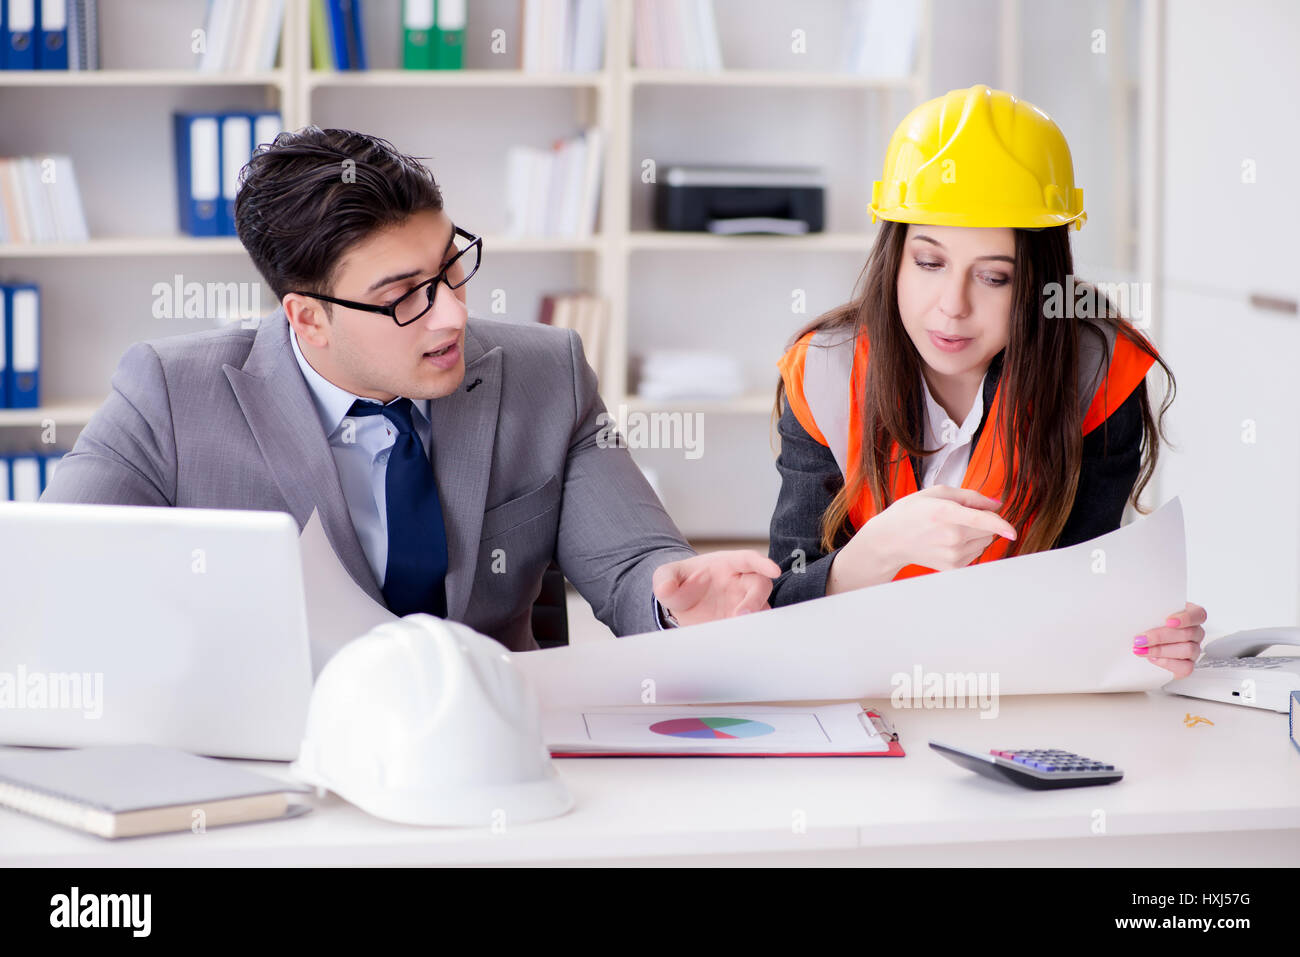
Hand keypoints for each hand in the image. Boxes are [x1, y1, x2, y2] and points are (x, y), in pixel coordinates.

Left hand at [653, 550, 780, 626]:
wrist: (681, 604)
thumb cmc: (680, 582)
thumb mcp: (667, 576)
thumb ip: (664, 579)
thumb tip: (665, 588)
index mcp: (728, 564)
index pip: (749, 559)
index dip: (763, 563)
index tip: (773, 570)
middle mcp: (741, 583)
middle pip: (760, 586)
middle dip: (756, 600)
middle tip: (742, 616)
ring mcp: (743, 604)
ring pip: (762, 610)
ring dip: (756, 621)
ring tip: (741, 633)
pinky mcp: (742, 624)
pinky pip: (752, 629)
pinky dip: (750, 636)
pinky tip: (740, 645)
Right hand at [827, 486, 1017, 593]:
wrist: (890, 540)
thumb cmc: (911, 513)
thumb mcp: (936, 493)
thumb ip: (970, 496)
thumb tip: (997, 504)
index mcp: (946, 513)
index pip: (981, 520)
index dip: (1001, 525)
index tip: (1013, 532)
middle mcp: (951, 536)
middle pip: (988, 530)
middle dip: (983, 522)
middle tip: (958, 517)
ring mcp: (952, 554)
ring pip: (984, 542)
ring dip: (976, 534)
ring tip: (950, 530)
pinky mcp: (953, 566)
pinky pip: (976, 553)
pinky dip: (970, 546)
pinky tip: (949, 542)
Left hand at [1134, 602, 1206, 676]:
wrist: (1147, 643)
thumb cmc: (1151, 625)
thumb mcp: (1151, 614)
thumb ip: (1151, 613)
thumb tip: (1138, 614)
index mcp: (1190, 616)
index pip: (1198, 614)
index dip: (1186, 618)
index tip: (1168, 621)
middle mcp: (1195, 633)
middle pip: (1188, 633)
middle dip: (1161, 636)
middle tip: (1141, 638)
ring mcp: (1194, 649)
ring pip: (1187, 650)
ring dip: (1161, 650)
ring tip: (1142, 650)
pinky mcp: (1188, 665)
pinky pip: (1185, 667)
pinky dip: (1167, 663)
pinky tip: (1153, 658)